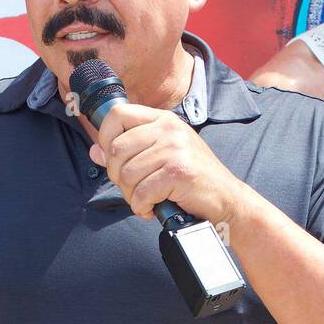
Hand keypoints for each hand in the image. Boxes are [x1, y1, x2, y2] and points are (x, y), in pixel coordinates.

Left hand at [89, 101, 247, 227]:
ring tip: (146, 200)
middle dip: (118, 176)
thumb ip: (130, 151)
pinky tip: (152, 209)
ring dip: (131, 196)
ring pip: (127, 174)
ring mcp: (175, 149)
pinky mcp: (178, 172)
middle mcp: (169, 129)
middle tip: (133, 189)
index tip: (114, 159)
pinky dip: (141, 207)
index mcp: (163, 119)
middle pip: (117, 149)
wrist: (227, 201)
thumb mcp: (162, 156)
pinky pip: (141, 193)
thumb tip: (95, 151)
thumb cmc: (193, 180)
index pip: (117, 114)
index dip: (106, 138)